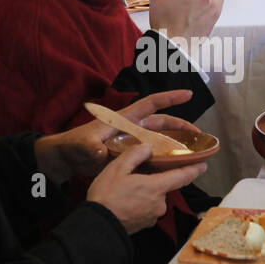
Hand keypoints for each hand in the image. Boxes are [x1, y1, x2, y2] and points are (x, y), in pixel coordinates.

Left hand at [33, 90, 197, 182]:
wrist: (65, 159)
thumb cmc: (73, 145)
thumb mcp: (82, 144)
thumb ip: (91, 148)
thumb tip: (101, 153)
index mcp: (124, 120)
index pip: (150, 104)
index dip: (169, 98)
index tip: (188, 94)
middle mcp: (131, 129)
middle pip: (162, 124)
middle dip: (181, 127)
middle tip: (199, 137)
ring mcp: (131, 143)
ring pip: (159, 141)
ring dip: (175, 145)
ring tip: (193, 153)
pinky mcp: (129, 156)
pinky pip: (151, 156)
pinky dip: (163, 160)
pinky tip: (174, 169)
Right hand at [87, 143, 206, 233]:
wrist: (99, 226)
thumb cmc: (107, 197)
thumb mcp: (117, 168)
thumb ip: (135, 155)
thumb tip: (147, 147)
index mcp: (156, 187)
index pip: (182, 176)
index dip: (194, 169)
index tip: (203, 165)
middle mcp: (159, 203)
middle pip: (164, 187)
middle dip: (154, 180)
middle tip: (136, 177)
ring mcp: (153, 216)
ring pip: (154, 198)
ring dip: (146, 193)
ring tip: (126, 190)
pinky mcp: (145, 225)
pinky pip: (147, 209)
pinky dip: (140, 204)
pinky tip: (126, 202)